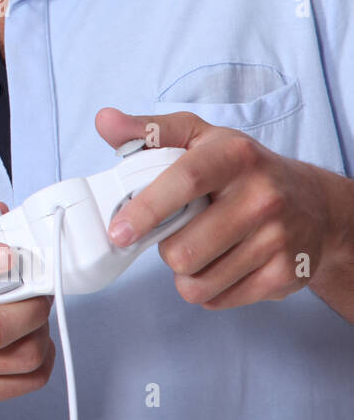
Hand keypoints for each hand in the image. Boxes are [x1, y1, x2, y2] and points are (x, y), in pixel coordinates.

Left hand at [96, 107, 349, 308]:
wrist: (315, 204)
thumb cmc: (242, 169)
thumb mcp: (200, 138)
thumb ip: (150, 131)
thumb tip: (105, 120)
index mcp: (234, 156)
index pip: (184, 182)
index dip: (146, 210)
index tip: (119, 232)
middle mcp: (262, 196)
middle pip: (184, 249)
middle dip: (166, 248)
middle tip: (179, 232)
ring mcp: (278, 238)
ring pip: (198, 281)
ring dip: (186, 272)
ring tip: (199, 249)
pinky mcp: (287, 274)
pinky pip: (219, 299)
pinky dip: (209, 289)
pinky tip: (222, 265)